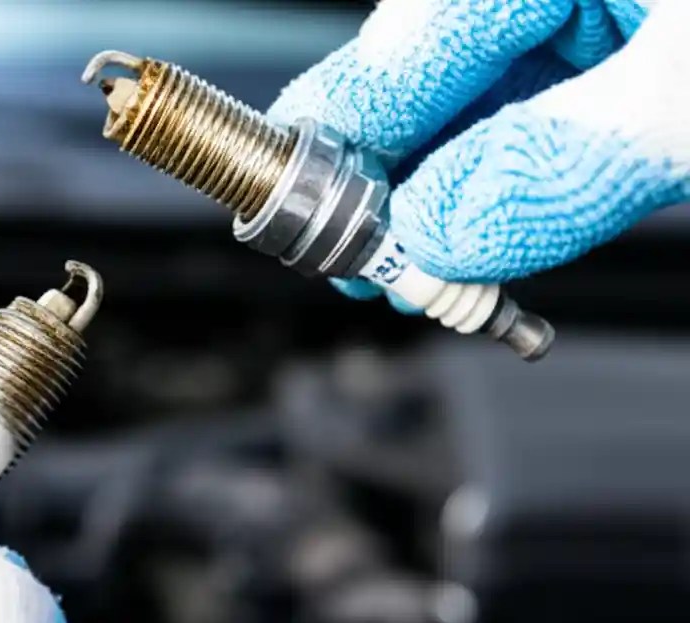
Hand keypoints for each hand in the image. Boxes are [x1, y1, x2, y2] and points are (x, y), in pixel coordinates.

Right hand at [268, 0, 688, 303]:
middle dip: (402, 181)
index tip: (321, 233)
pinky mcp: (624, 54)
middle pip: (430, 77)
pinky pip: (541, 121)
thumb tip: (437, 231)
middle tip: (385, 269)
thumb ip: (560, 163)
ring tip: (450, 272)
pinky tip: (507, 233)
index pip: (410, 44)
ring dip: (459, 198)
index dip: (353, 145)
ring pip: (481, 111)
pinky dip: (522, 187)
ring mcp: (590, 12)